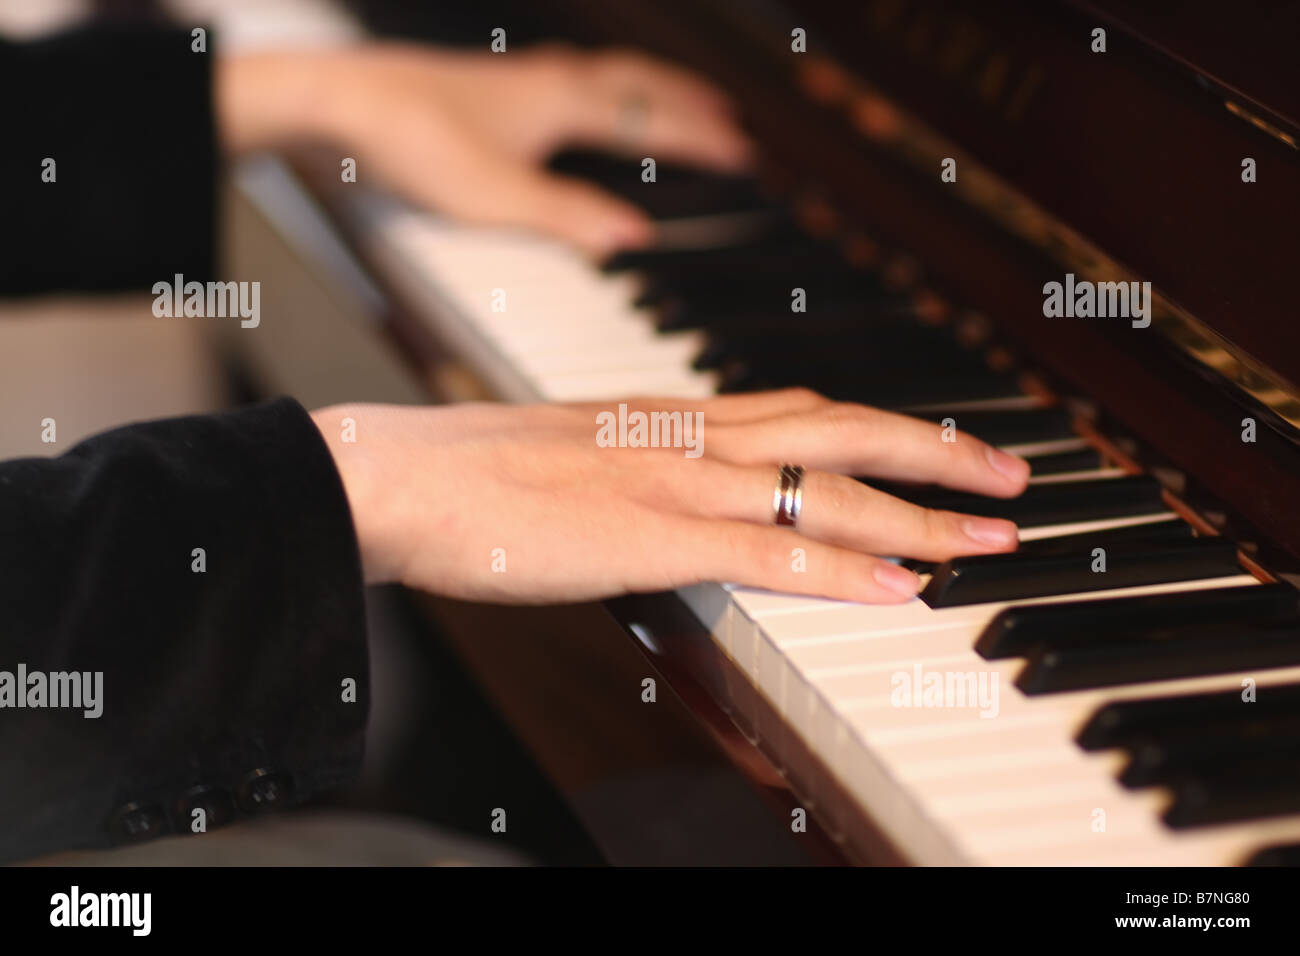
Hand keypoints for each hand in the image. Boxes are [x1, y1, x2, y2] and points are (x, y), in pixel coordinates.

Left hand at [216, 44, 752, 254]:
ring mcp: (520, 79)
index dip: (699, 140)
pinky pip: (571, 79)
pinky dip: (603, 91)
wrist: (342, 101)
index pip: (650, 119)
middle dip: (687, 103)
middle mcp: (549, 81)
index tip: (742, 154)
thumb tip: (631, 239)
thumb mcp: (497, 198)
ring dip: (648, 89)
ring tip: (670, 104)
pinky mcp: (492, 86)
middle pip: (639, 83)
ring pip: (605, 75)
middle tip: (726, 119)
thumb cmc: (413, 141)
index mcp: (563, 103)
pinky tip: (583, 108)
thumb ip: (568, 219)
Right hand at [310, 389, 1029, 604]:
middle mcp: (690, 435)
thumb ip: (635, 468)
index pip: (801, 408)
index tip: (933, 442)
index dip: (878, 427)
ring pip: (827, 489)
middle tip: (1008, 471)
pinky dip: (845, 573)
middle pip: (842, 430)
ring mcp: (677, 483)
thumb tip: (672, 499)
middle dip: (935, 452)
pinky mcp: (653, 537)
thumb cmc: (471, 469)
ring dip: (919, 514)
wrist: (400, 473)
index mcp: (670, 414)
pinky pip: (772, 556)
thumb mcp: (573, 452)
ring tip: (991, 534)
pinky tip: (901, 589)